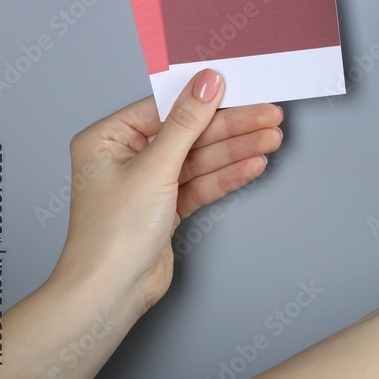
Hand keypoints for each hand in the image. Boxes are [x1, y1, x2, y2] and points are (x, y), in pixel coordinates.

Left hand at [53, 70, 283, 313]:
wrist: (111, 294)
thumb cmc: (111, 235)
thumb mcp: (154, 167)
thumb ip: (185, 123)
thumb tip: (205, 83)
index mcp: (108, 139)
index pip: (166, 108)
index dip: (205, 100)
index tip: (239, 90)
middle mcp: (127, 158)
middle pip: (189, 133)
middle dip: (232, 127)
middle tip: (267, 116)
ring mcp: (149, 183)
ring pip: (201, 158)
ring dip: (237, 150)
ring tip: (271, 139)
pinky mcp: (167, 206)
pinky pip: (202, 182)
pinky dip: (228, 174)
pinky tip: (253, 164)